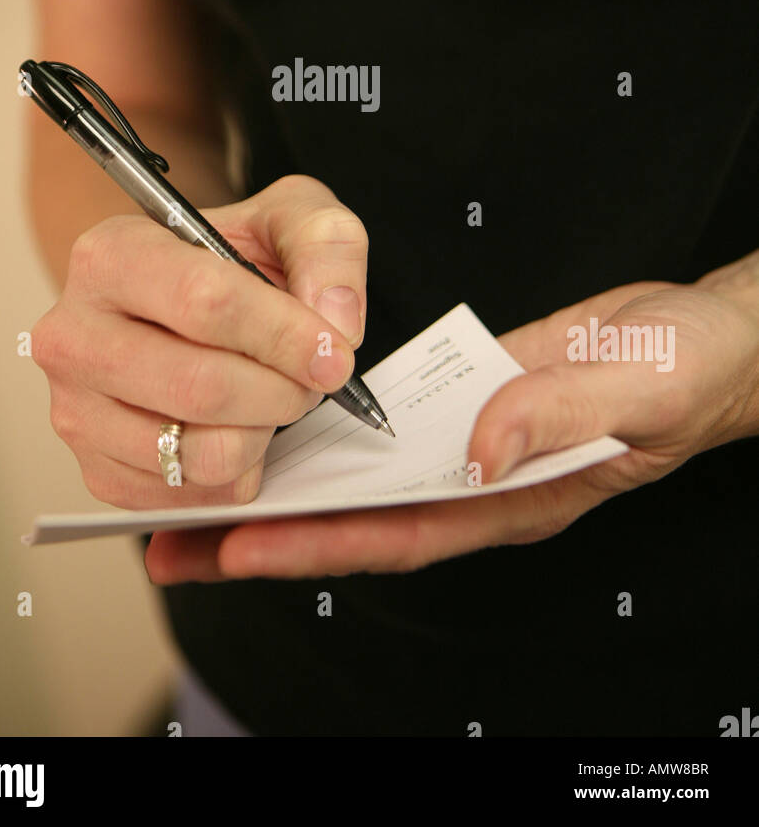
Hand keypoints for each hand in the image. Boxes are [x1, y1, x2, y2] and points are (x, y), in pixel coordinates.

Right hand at [31, 175, 367, 511]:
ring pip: (197, 452)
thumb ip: (326, 243)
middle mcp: (72, 335)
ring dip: (264, 432)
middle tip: (315, 379)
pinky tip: (241, 425)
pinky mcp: (96, 470)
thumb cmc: (231, 260)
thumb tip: (336, 319)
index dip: (283, 335)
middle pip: (199, 386)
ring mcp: (75, 410)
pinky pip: (192, 495)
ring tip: (273, 395)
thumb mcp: (287, 217)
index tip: (333, 352)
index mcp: (110, 256)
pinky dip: (239, 470)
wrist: (184, 304)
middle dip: (282, 390)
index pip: (203, 301)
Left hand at [145, 252, 758, 582]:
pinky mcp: (468, 397)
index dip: (319, 544)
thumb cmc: (685, 368)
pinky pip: (389, 424)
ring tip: (202, 485)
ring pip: (366, 474)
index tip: (240, 546)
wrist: (708, 336)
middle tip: (178, 541)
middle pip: (361, 518)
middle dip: (271, 532)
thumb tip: (481, 448)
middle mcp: (482, 479)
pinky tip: (284, 418)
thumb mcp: (633, 384)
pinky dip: (333, 430)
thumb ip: (559, 412)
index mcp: (518, 496)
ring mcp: (472, 441)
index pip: (399, 532)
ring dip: (289, 481)